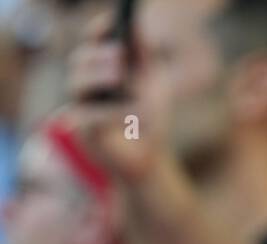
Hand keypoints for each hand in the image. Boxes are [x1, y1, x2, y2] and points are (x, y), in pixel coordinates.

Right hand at [65, 11, 155, 182]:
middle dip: (98, 55)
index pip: (90, 44)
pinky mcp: (84, 135)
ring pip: (77, 84)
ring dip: (99, 76)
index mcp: (99, 71)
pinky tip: (128, 112)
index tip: (112, 23)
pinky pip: (88, 117)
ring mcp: (80, 110)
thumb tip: (136, 25)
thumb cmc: (148, 120)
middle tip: (119, 55)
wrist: (150, 159)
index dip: (97, 31)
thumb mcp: (151, 83)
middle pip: (78, 61)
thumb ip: (144, 55)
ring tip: (119, 76)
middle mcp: (85, 89)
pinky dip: (108, 112)